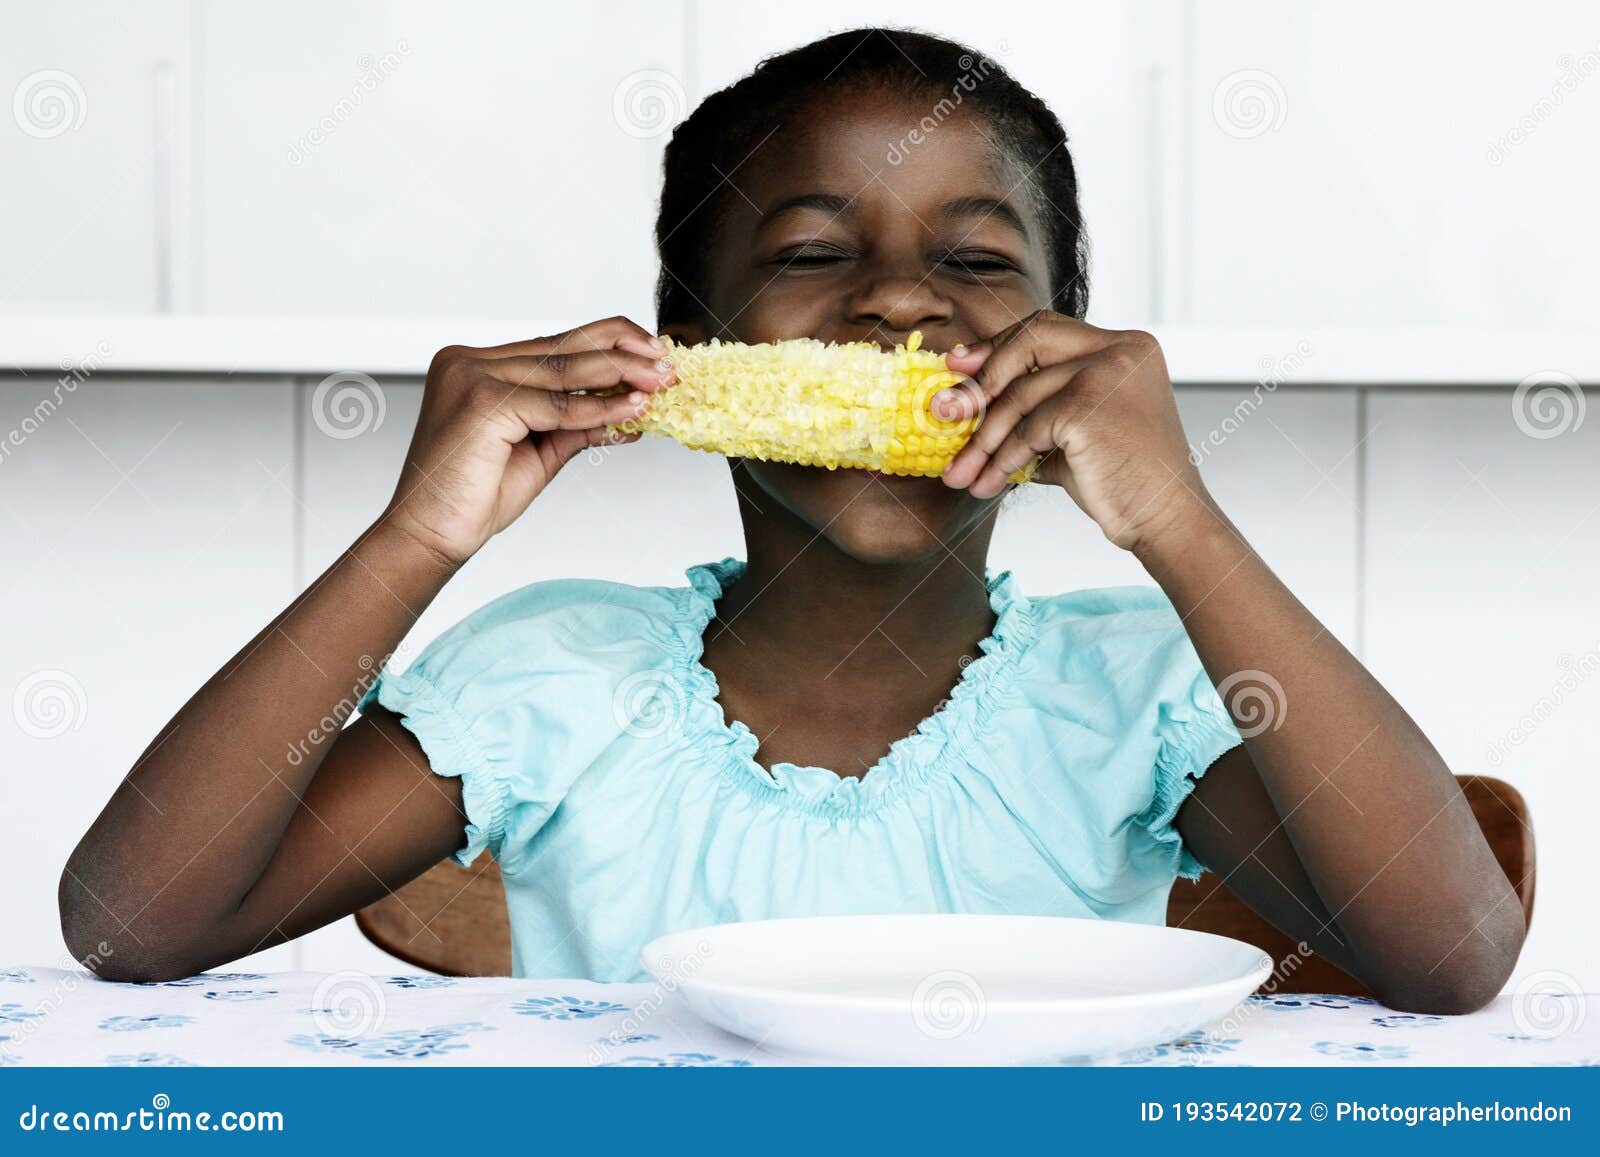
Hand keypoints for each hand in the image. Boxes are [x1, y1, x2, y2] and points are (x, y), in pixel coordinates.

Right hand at [382, 317, 672, 565]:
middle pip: (561, 346)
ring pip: (562, 370)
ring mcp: (471, 376)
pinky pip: (553, 405)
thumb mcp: (540, 450)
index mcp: (478, 365)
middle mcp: (470, 361)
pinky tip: (631, 410)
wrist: (430, 535)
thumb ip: (577, 424)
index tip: (652, 357)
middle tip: (666, 364)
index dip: (608, 346)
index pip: (554, 345)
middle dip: (622, 353)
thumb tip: (629, 409)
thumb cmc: (474, 496)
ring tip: (659, 383)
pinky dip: (595, 410)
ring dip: (619, 376)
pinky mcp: (479, 402)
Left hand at [939, 312, 1215, 554]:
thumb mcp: (1073, 432)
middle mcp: (1121, 348)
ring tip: (960, 473)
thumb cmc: (1121, 481)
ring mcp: (1108, 372)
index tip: (958, 367)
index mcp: (1124, 346)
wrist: (1165, 521)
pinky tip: (990, 483)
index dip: (996, 346)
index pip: (1046, 330)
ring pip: (1020, 394)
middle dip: (980, 378)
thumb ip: (1036, 407)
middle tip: (944, 413)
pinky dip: (1002, 458)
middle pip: (1028, 340)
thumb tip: (963, 399)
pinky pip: (1027, 428)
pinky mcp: (1091, 405)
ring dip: (982, 438)